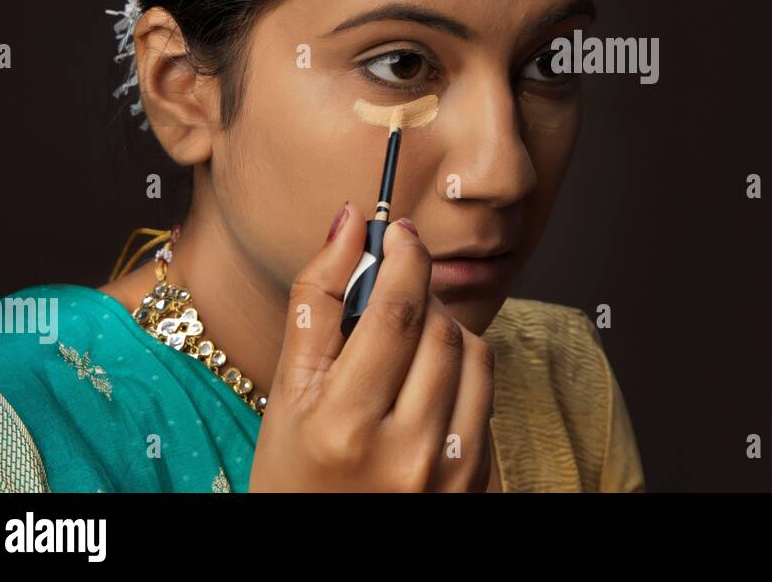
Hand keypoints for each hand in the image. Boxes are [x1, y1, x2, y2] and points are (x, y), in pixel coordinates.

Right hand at [249, 203, 495, 490]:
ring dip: (445, 329)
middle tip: (393, 297)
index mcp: (342, 426)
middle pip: (438, 328)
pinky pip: (486, 393)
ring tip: (408, 342)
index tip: (399, 233)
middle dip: (419, 295)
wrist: (325, 553)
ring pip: (473, 353)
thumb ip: (313, 302)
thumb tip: (348, 223)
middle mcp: (403, 451)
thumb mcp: (286, 394)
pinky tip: (426, 385)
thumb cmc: (295, 473)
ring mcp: (447, 470)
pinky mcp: (476, 480)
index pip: (396, 312)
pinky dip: (460, 371)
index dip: (405, 256)